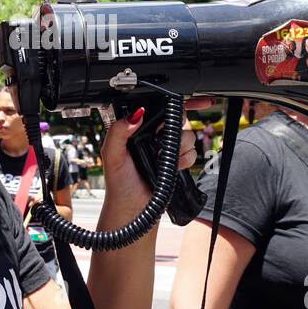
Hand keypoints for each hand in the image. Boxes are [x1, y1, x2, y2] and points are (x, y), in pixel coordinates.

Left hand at [99, 97, 214, 199]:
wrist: (134, 210)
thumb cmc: (118, 184)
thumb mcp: (112, 154)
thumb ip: (118, 131)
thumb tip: (136, 114)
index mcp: (137, 129)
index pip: (157, 108)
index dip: (175, 100)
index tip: (195, 97)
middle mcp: (152, 136)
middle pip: (177, 118)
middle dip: (177, 127)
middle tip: (164, 140)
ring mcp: (166, 149)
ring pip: (187, 135)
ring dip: (181, 146)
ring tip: (165, 158)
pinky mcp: (176, 162)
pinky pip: (192, 153)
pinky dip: (186, 159)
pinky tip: (174, 166)